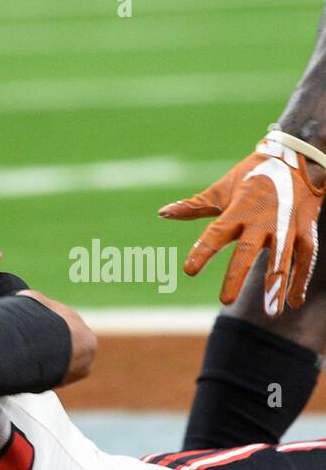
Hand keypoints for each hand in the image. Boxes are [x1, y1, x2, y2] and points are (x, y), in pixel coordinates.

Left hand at [159, 136, 325, 315]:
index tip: (189, 271)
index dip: (203, 250)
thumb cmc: (252, 177)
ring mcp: (287, 224)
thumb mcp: (222, 190)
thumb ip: (194, 207)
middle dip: (237, 275)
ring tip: (273, 312)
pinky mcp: (306, 227)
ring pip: (284, 256)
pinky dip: (302, 277)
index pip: (216, 232)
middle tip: (225, 301)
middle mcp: (263, 219)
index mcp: (238, 210)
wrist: (298, 156)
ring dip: (279, 284)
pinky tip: (294, 302)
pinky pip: (306, 254)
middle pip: (248, 250)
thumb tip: (162, 213)